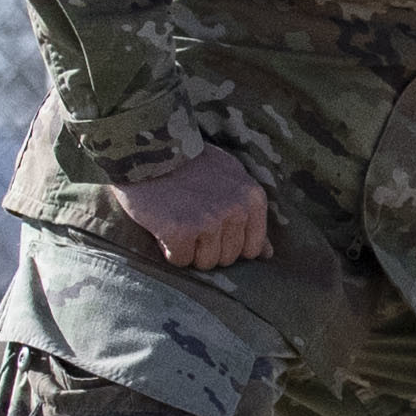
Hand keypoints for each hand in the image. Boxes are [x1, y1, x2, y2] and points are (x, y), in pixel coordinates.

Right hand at [112, 147, 270, 270]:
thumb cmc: (190, 166)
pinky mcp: (181, 230)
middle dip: (207, 248)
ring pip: (206, 262)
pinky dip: (169, 250)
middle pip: (228, 258)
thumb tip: (267, 254)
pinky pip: (180, 260)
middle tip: (189, 223)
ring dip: (189, 250)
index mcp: (253, 198)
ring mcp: (210, 221)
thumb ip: (251, 216)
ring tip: (177, 224)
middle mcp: (236, 210)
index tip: (211, 229)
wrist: (148, 152)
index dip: (228, 244)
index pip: (252, 248)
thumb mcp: (231, 180)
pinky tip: (163, 228)